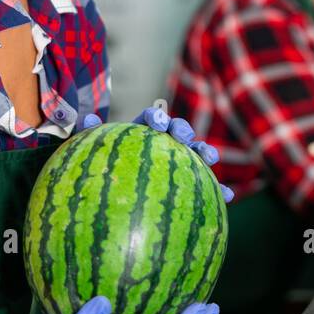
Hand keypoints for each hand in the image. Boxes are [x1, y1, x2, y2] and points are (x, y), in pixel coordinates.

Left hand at [82, 111, 232, 202]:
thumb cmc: (102, 166)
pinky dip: (217, 188)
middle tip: (183, 138)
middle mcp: (163, 143)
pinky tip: (226, 196)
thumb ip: (90, 136)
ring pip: (194, 154)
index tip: (157, 124)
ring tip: (211, 158)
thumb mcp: (92, 152)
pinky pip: (204, 184)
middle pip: (177, 131)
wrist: (113, 190)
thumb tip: (88, 120)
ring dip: (204, 152)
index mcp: (142, 131)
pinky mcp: (188, 183)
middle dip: (183, 131)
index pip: (151, 119)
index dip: (156, 118)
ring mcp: (177, 162)